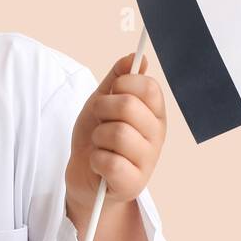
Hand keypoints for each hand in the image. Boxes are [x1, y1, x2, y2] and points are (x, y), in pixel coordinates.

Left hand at [64, 52, 166, 219]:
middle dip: (102, 109)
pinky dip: (96, 160)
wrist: (84, 176)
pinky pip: (111, 162)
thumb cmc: (97, 138)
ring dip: (98, 137)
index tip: (110, 94)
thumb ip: (117, 79)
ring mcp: (148, 161)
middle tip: (100, 121)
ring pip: (118, 133)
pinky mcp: (134, 183)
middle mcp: (156, 135)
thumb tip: (136, 57)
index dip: (123, 84)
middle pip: (129, 106)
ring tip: (100, 144)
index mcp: (154, 113)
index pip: (149, 86)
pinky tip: (99, 164)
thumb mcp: (102, 102)